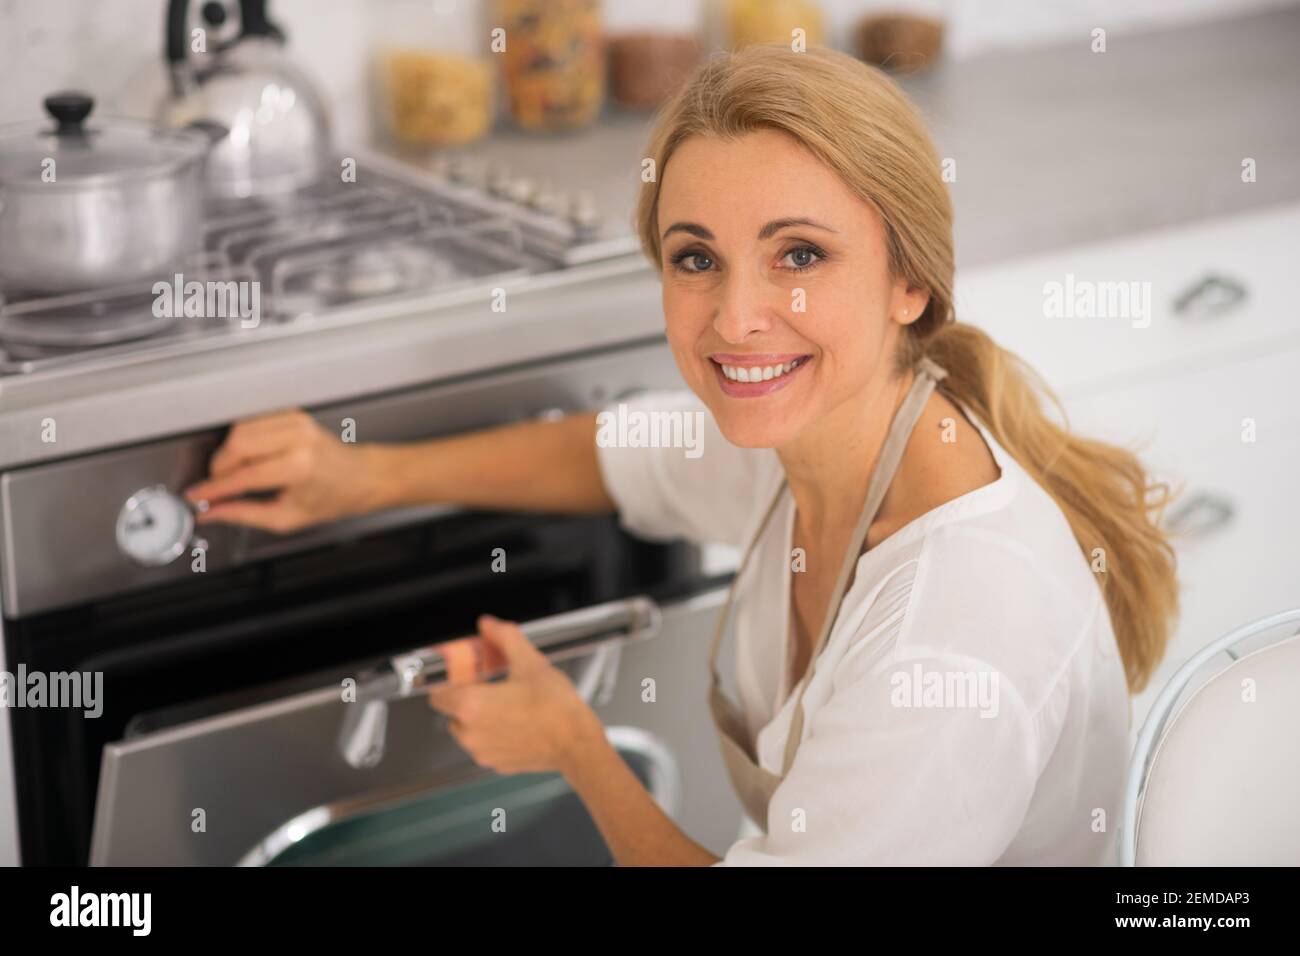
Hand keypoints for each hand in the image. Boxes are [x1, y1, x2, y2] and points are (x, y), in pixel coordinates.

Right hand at [183, 409, 379, 533]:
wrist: (361, 477)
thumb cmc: (333, 497)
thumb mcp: (287, 518)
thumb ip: (243, 514)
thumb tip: (210, 513)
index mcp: (299, 467)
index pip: (242, 476)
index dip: (213, 489)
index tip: (197, 496)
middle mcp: (297, 439)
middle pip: (235, 445)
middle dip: (219, 468)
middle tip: (218, 486)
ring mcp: (296, 422)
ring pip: (239, 430)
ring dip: (229, 453)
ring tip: (236, 474)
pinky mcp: (293, 414)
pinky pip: (252, 421)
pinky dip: (242, 439)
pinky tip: (249, 456)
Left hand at [427, 615, 603, 776]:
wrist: (576, 743)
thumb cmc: (555, 709)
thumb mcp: (530, 662)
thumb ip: (504, 638)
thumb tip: (490, 625)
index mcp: (472, 705)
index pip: (437, 695)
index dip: (450, 682)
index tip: (465, 676)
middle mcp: (471, 733)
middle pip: (452, 712)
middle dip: (468, 699)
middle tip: (491, 687)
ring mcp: (483, 752)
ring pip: (468, 731)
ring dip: (480, 719)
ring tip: (508, 706)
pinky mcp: (497, 764)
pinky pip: (486, 746)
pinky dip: (495, 736)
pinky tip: (516, 722)